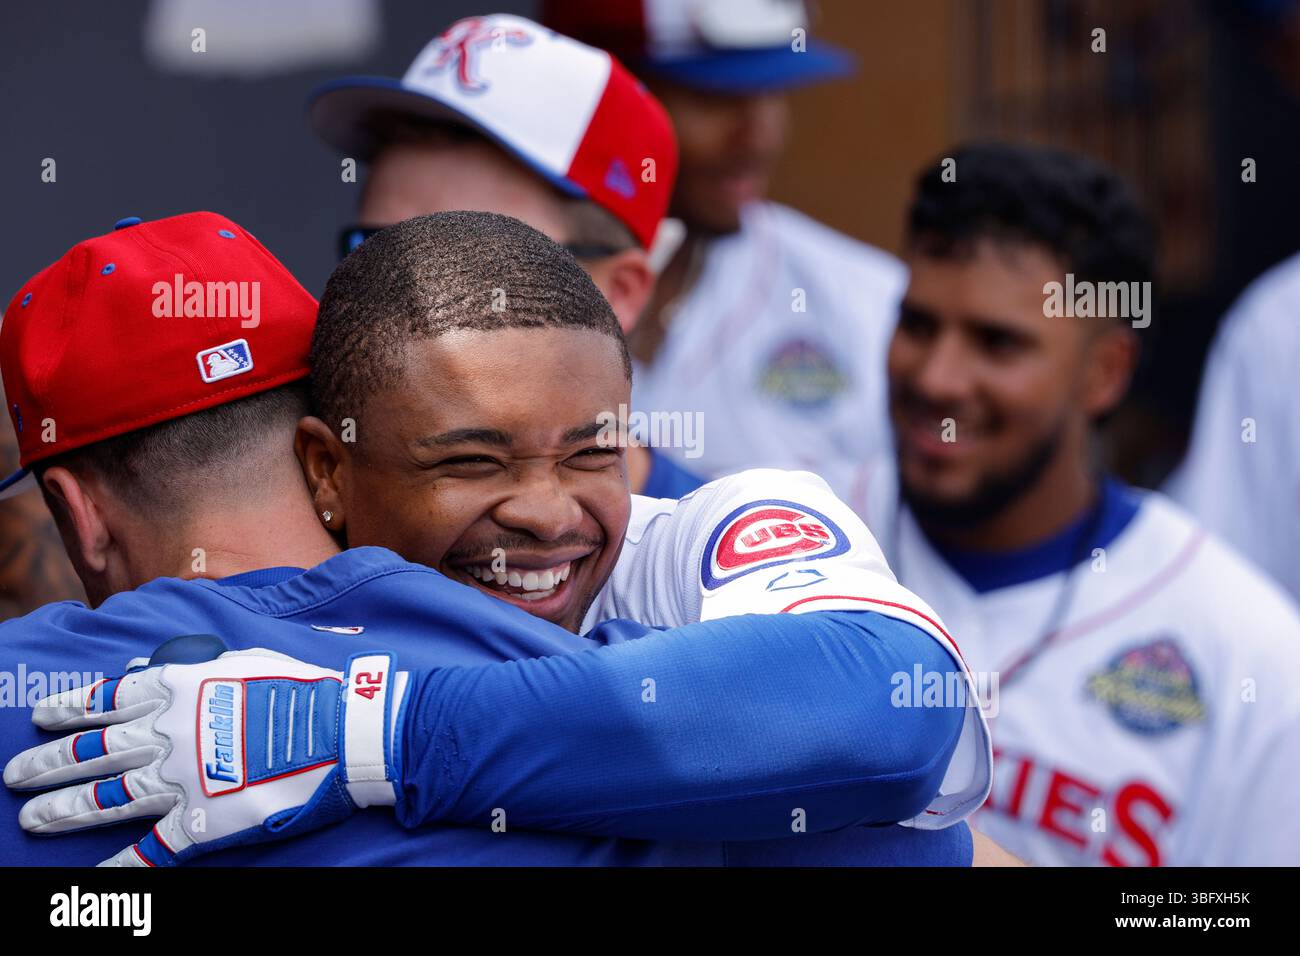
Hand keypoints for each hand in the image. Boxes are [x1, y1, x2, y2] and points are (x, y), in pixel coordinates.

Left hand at [3, 647, 406, 865]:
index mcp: (174, 691)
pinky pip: (150, 852)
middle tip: (16, 774)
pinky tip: (92, 878)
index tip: (41, 717)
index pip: (104, 700)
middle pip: (90, 752)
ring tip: (32, 818)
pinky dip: (119, 868)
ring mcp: (179, 782)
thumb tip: (146, 669)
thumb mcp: (242, 660)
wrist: (341, 733)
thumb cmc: (298, 690)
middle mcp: (165, 735)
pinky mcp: (201, 823)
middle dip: (46, 763)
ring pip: (104, 798)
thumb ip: (189, 667)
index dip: (68, 710)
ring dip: (63, 809)